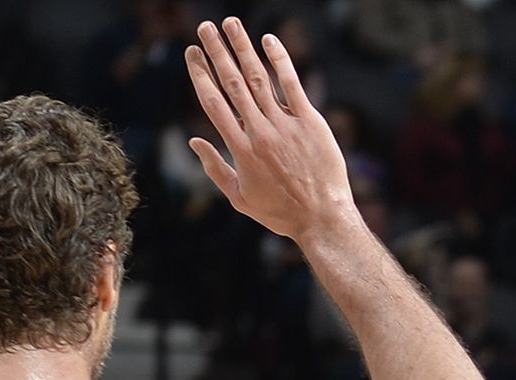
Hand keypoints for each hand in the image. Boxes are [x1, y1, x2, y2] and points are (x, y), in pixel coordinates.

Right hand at [185, 18, 357, 243]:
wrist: (323, 219)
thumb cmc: (280, 213)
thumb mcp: (240, 198)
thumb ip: (215, 168)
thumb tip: (193, 142)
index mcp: (240, 149)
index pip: (213, 103)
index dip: (200, 75)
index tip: (192, 53)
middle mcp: (260, 132)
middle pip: (232, 83)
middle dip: (217, 52)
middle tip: (205, 27)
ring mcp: (286, 125)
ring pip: (259, 79)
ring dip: (243, 48)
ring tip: (231, 24)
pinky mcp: (311, 123)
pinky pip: (293, 85)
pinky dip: (280, 61)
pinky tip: (269, 40)